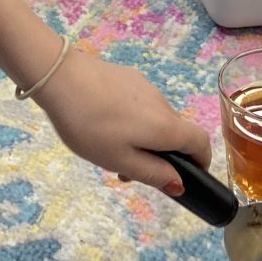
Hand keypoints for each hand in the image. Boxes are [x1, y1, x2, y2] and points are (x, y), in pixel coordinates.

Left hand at [33, 46, 211, 197]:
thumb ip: (152, 173)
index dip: (202, 162)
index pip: (202, 142)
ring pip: (154, 119)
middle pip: (175, 132)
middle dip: (161, 155)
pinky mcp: (127, 76)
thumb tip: (179, 183)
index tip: (188, 176)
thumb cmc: (90, 126)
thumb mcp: (120, 160)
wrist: (60, 77)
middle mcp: (162, 103)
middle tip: (127, 172)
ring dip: (143, 138)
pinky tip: (101, 124)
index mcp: (166, 126)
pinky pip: (139, 105)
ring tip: (107, 150)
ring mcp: (145, 86)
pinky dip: (131, 120)